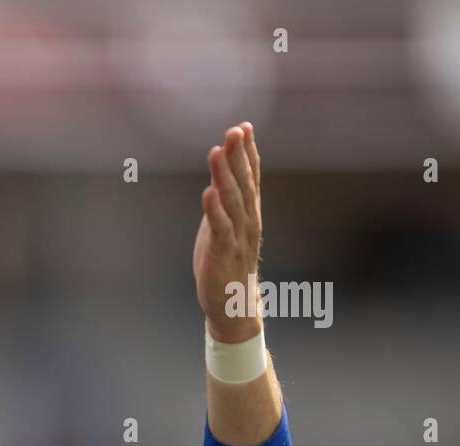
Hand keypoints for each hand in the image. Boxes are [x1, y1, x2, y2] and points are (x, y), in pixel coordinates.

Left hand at [193, 122, 262, 341]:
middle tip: (235, 130)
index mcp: (248, 213)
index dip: (247, 152)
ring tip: (218, 151)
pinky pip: (220, 229)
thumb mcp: (224, 224)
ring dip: (225, 175)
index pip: (250, 177)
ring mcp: (237, 237)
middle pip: (243, 183)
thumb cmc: (226, 262)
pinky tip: (208, 192)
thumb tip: (220, 172)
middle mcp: (248, 221)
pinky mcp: (223, 254)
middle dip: (239, 156)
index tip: (244, 127)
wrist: (231, 305)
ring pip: (232, 201)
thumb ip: (224, 199)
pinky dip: (215, 210)